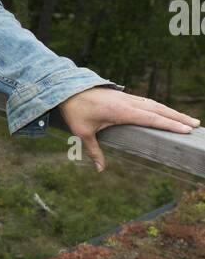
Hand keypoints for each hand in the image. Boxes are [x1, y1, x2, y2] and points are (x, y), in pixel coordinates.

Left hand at [57, 88, 200, 171]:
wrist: (67, 88)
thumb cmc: (75, 111)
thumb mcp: (83, 133)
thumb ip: (94, 151)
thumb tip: (100, 170)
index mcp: (122, 111)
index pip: (152, 118)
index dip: (170, 124)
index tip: (185, 129)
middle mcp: (129, 102)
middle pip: (159, 110)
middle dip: (178, 117)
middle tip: (196, 125)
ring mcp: (127, 98)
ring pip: (154, 104)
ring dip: (170, 111)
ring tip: (186, 120)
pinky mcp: (124, 96)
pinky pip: (146, 102)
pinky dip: (159, 108)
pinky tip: (165, 112)